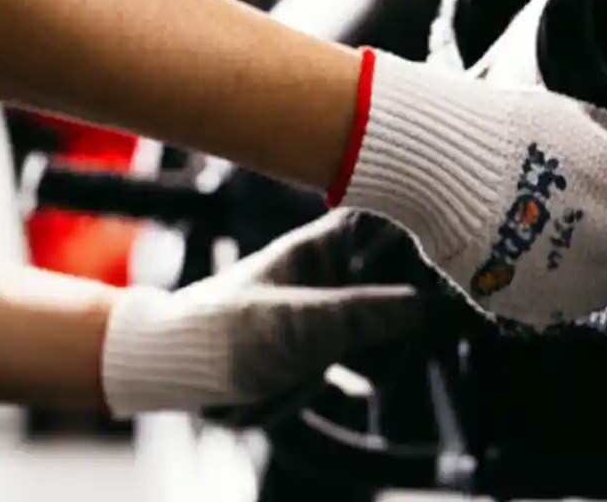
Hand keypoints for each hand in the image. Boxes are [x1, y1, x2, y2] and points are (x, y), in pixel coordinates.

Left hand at [100, 210, 420, 418]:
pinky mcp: (338, 341)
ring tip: (371, 370)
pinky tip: (365, 383)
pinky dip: (382, 367)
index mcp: (326, 244)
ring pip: (401, 316)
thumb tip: (425, 304)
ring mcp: (341, 305)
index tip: (426, 277)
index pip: (393, 223)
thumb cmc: (222, 335)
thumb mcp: (295, 325)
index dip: (416, 244)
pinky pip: (383, 348)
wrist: (180, 373)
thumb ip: (361, 313)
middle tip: (402, 338)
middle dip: (410, 310)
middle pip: (408, 275)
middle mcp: (340, 269)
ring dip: (395, 346)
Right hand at [331, 50, 606, 328]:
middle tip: (604, 217)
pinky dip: (560, 286)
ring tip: (557, 225)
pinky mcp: (535, 308)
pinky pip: (567, 308)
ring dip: (602, 268)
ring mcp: (571, 281)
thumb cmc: (514, 127)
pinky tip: (531, 244)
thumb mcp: (597, 124)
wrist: (435, 158)